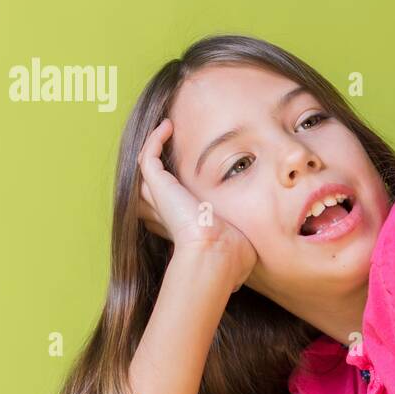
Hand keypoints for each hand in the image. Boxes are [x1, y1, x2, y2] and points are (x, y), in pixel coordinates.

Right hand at [137, 117, 256, 292]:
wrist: (216, 254)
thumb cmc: (230, 258)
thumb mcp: (238, 251)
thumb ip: (239, 251)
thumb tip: (247, 269)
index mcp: (182, 226)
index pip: (169, 204)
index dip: (174, 189)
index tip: (188, 174)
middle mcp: (165, 210)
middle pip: (152, 184)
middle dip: (159, 165)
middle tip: (170, 143)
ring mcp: (159, 197)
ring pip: (146, 167)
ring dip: (154, 146)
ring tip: (168, 127)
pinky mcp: (158, 184)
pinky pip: (148, 156)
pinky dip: (155, 139)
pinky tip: (168, 125)